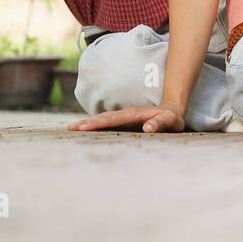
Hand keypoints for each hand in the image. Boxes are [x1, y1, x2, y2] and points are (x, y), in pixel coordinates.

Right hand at [69, 101, 185, 133]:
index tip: (84, 127)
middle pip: (102, 118)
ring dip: (87, 123)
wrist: (171, 111)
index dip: (98, 123)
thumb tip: (147, 128)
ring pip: (102, 119)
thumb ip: (159, 123)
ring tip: (72, 128)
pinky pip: (106, 123)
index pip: (112, 119)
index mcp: (133, 114)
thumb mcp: (169, 121)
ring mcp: (122, 117)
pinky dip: (94, 125)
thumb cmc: (170, 118)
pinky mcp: (122, 121)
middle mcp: (125, 114)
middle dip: (86, 123)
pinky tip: (84, 130)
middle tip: (70, 128)